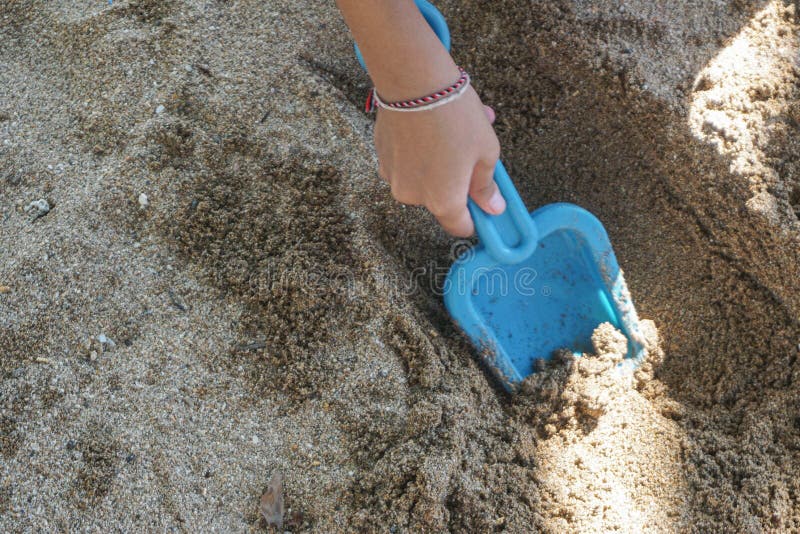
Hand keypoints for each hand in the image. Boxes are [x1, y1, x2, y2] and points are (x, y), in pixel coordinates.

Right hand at [374, 86, 504, 236]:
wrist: (413, 80)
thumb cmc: (454, 116)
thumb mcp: (486, 151)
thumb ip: (486, 185)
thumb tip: (492, 207)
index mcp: (443, 201)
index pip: (460, 227)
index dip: (475, 217)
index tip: (483, 203)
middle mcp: (414, 196)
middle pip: (441, 199)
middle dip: (457, 179)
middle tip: (471, 150)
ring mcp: (394, 177)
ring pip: (423, 178)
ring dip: (439, 162)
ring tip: (453, 130)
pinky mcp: (382, 157)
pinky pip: (406, 162)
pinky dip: (419, 151)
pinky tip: (430, 126)